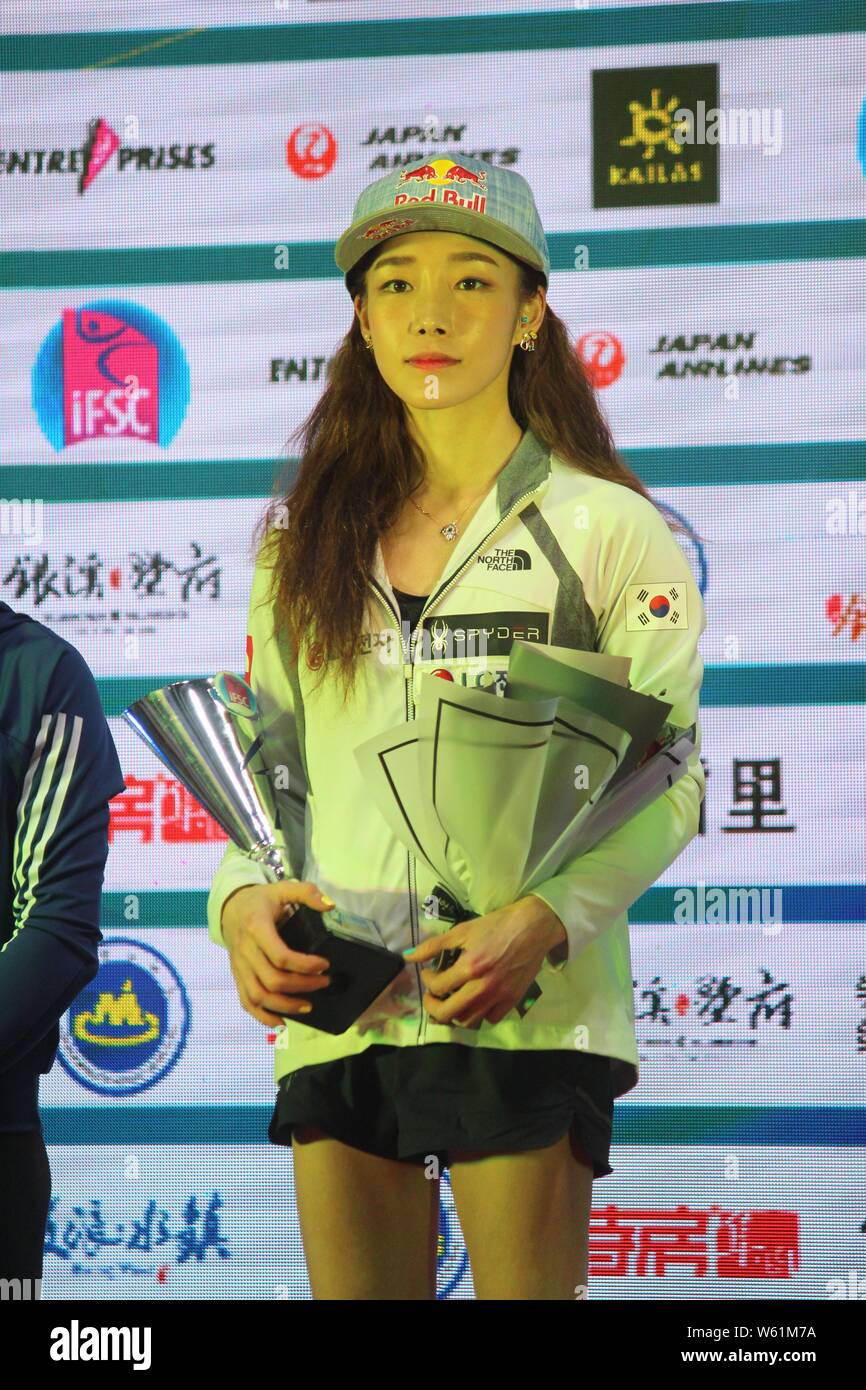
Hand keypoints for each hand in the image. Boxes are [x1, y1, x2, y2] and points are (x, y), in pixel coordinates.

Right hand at [220, 880, 333, 1026]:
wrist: (230, 908)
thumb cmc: (261, 900)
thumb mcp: (283, 888)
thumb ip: (307, 892)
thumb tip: (330, 905)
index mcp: (257, 928)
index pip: (280, 956)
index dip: (305, 965)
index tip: (325, 964)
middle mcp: (245, 951)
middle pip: (272, 980)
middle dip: (302, 986)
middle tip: (324, 983)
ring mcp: (239, 967)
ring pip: (259, 996)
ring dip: (285, 1006)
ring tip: (309, 1006)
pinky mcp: (237, 977)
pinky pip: (246, 1002)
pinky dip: (263, 1016)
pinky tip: (282, 1022)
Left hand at [405, 895, 562, 1029]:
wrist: (534, 927)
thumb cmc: (497, 925)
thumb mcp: (463, 930)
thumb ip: (434, 945)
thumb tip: (408, 956)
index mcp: (470, 967)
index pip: (438, 986)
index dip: (427, 980)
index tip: (428, 973)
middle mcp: (483, 987)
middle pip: (448, 1013)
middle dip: (432, 1006)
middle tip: (432, 996)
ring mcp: (499, 996)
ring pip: (468, 1021)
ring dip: (453, 1014)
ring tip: (450, 1001)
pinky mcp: (513, 1000)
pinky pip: (490, 1019)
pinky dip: (478, 1014)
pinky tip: (474, 1001)